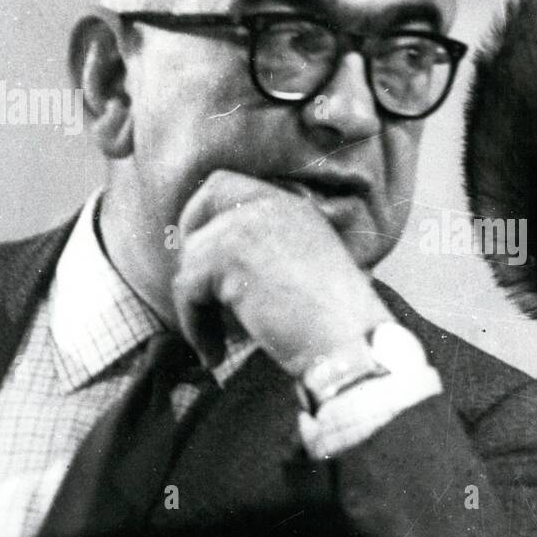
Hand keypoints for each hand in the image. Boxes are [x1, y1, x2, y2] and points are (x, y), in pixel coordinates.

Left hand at [172, 169, 392, 375]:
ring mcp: (248, 226)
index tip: (200, 253)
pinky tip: (214, 352)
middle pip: (203, 202)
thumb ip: (268, 253)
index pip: (226, 184)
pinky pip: (187, 289)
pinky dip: (194, 325)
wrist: (349, 343)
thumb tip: (220, 271)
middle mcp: (271, 206)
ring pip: (192, 257)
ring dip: (195, 305)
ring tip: (216, 343)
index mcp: (293, 206)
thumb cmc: (335, 325)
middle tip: (193, 289)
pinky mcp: (229, 256)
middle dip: (189, 243)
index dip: (203, 214)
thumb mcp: (306, 270)